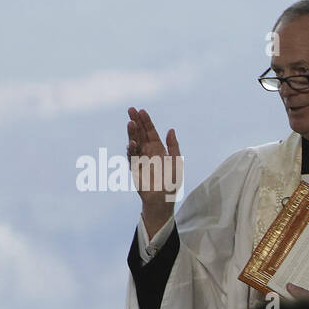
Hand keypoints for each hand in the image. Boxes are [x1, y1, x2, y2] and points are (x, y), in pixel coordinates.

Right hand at [128, 107, 182, 236]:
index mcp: (158, 149)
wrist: (163, 198)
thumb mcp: (177, 161)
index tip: (141, 111)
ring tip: (130, 122)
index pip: (150, 132)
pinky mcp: (134, 168)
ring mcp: (140, 159)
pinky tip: (133, 143)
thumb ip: (173, 146)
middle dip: (136, 121)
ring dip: (132, 133)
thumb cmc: (172, 181)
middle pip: (140, 133)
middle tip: (130, 109)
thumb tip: (171, 129)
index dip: (146, 121)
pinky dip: (132, 149)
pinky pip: (131, 156)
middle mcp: (147, 151)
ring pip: (134, 142)